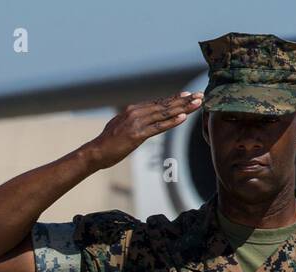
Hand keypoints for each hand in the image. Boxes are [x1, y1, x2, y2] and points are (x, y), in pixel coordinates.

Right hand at [87, 91, 202, 168]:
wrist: (95, 152)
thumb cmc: (107, 143)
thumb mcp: (121, 127)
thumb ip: (133, 122)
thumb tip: (142, 123)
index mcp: (133, 110)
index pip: (158, 103)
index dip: (174, 99)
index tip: (188, 96)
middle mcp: (136, 113)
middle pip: (164, 105)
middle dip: (184, 101)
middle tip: (200, 96)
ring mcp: (136, 123)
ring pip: (164, 114)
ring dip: (183, 109)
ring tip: (197, 104)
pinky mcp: (137, 135)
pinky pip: (158, 127)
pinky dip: (171, 122)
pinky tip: (183, 118)